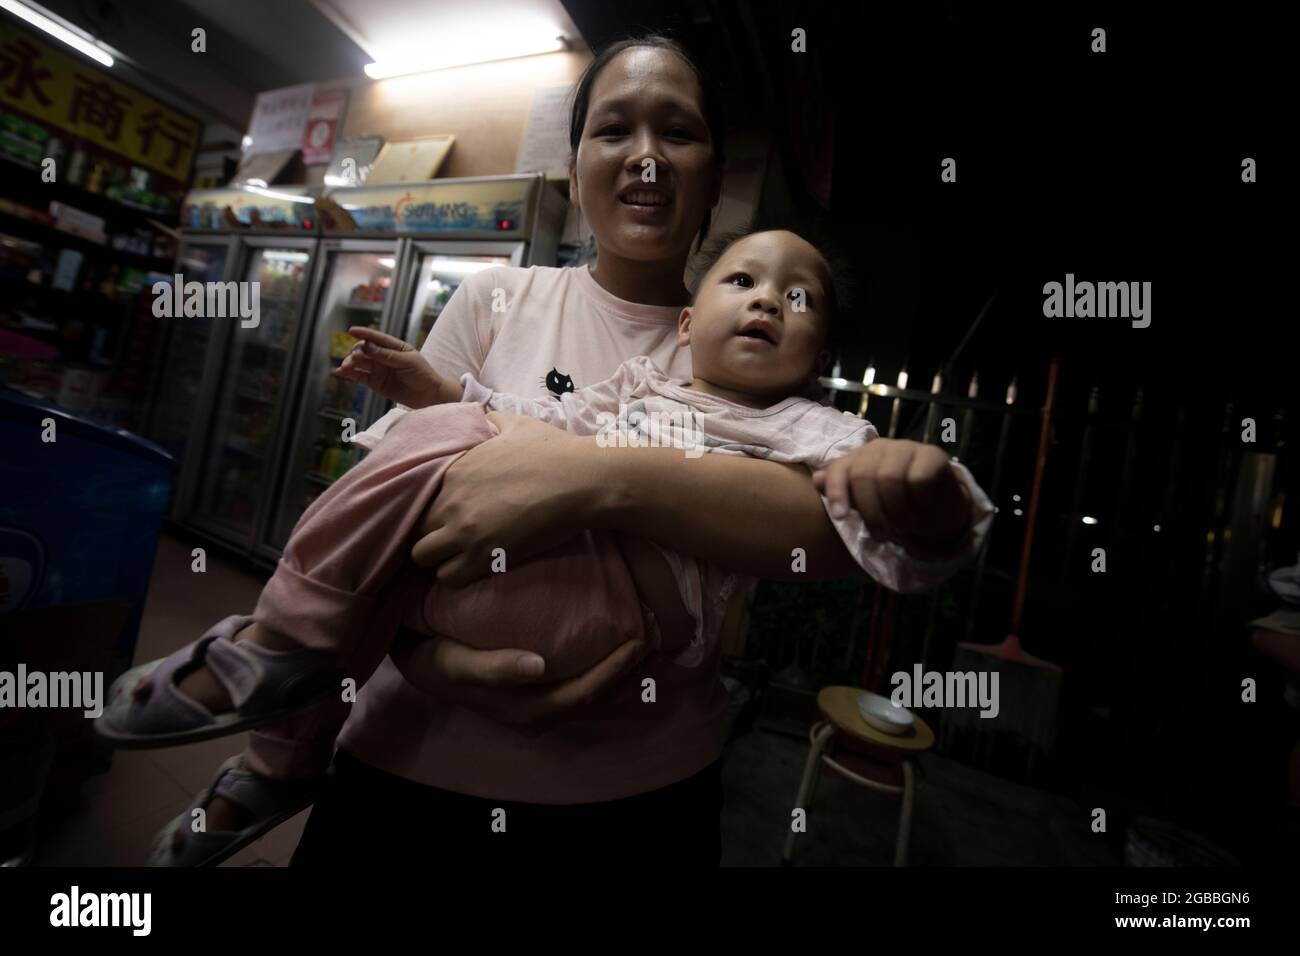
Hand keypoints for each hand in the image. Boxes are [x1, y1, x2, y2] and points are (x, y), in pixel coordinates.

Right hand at [333, 327, 445, 407]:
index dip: (364, 333)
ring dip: (350, 362)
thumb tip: (368, 346)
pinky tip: (340, 372)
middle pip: (364, 349)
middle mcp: (383, 356)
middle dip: (357, 351)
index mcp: (394, 347)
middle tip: (356, 357)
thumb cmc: (422, 374)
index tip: (351, 330)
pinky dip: (349, 374)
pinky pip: (359, 376)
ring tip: (347, 367)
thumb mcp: (407, 362)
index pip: (376, 338)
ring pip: (359, 362)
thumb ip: (387, 355)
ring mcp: (378, 369)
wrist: (428, 396)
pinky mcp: (374, 382)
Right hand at [388, 631, 649, 736]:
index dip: (612, 674)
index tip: (637, 643)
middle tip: (653, 639)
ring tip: (645, 644)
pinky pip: (578, 684)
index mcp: (521, 709)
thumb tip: (540, 667)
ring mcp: (536, 704)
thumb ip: (493, 668)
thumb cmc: (434, 655)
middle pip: (593, 699)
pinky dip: (602, 670)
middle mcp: (534, 714)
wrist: (413, 656)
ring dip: (619, 675)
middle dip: (626, 675)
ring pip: (590, 695)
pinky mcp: (536, 690)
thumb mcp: (453, 662)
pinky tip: (616, 647)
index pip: (580, 697)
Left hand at [411, 412, 602, 585]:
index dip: (432, 507)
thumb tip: (485, 417)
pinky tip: (474, 567)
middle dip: (430, 534)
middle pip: (415, 529)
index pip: (419, 496)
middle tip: (451, 538)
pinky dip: (457, 575)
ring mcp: (465, 531)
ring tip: (460, 556)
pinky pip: (448, 578)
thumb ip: (491, 420)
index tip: (449, 512)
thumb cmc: (553, 450)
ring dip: (439, 558)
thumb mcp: (516, 424)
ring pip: (423, 557)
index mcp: (454, 470)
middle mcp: (451, 501)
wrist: (580, 480)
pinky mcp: (484, 557)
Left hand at [813, 438, 972, 561]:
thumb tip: (817, 480)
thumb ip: (842, 491)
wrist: (938, 507)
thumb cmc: (896, 506)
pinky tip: (922, 511)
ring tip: (902, 526)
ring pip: (890, 478)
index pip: (840, 469)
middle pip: (864, 475)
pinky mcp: (933, 455)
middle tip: (881, 535)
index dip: (837, 492)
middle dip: (871, 512)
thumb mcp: (866, 504)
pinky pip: (918, 481)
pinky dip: (918, 504)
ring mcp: (907, 448)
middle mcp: (880, 447)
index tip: (839, 517)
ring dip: (896, 512)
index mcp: (859, 458)